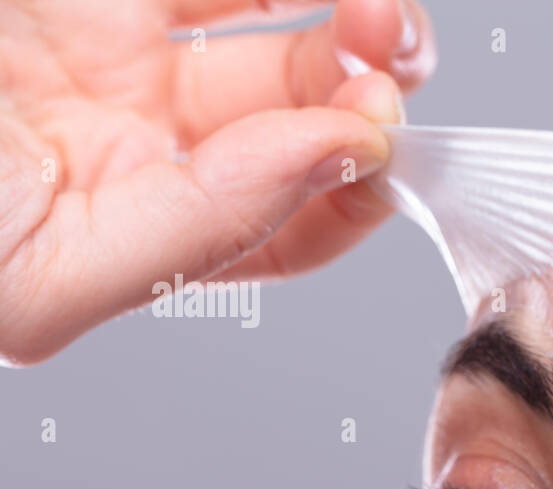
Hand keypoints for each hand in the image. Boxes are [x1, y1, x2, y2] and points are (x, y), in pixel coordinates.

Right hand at [0, 0, 434, 364]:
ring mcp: (112, 67)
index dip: (357, 188)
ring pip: (273, 45)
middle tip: (386, 48)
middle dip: (369, 92)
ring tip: (374, 9)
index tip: (383, 135)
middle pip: (301, 129)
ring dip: (348, 28)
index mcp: (131, 241)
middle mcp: (135, 153)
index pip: (291, 232)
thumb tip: (338, 159)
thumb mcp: (42, 274)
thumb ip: (201, 227)